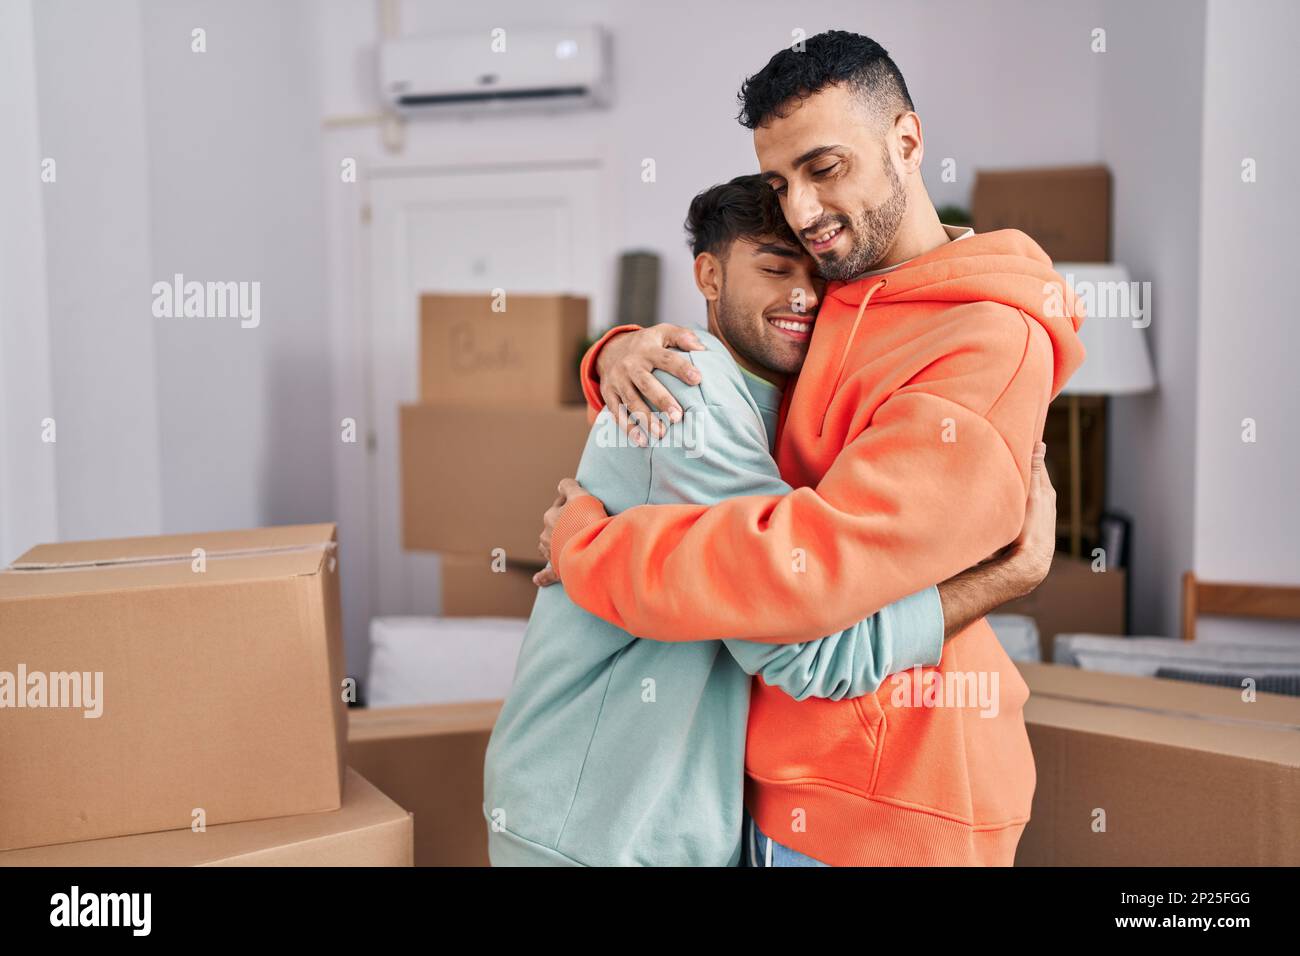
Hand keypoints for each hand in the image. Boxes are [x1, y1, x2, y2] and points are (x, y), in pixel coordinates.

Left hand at [535, 477, 592, 583]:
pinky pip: (546, 574)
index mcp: (551, 516)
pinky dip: (542, 577)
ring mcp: (551, 553)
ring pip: (547, 546)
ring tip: (569, 544)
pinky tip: (537, 580)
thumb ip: (568, 487)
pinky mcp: (557, 570)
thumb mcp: (579, 495)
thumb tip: (560, 484)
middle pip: (554, 525)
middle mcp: (547, 534)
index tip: (583, 504)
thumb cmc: (586, 520)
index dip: (572, 502)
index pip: (560, 504)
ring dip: (554, 544)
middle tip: (582, 523)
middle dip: (563, 523)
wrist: (590, 548)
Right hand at [595, 324, 705, 445]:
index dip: (681, 368)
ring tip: (661, 434)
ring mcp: (617, 380)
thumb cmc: (646, 344)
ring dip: (645, 419)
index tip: (698, 379)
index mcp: (647, 349)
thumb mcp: (662, 332)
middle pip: (646, 384)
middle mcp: (630, 365)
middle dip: (661, 401)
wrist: (609, 349)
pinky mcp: (608, 394)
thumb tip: (702, 348)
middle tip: (677, 417)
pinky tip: (642, 441)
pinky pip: (617, 413)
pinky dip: (628, 428)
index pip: (666, 359)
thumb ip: (682, 336)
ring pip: (631, 401)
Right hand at [1001, 442, 1056, 596]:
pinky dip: (1004, 496)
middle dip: (1017, 465)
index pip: (1036, 464)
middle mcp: (1040, 502)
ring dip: (1007, 481)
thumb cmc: (1032, 529)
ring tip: (994, 468)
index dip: (1027, 452)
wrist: (1026, 563)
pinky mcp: (1019, 524)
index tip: (1016, 438)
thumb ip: (1034, 470)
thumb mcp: (1033, 495)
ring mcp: (1029, 514)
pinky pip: (1011, 503)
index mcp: (1046, 492)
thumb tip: (1040, 444)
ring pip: (1018, 490)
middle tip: (1001, 449)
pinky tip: (993, 494)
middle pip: (1027, 477)